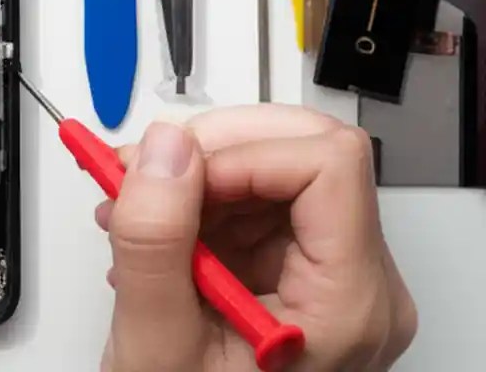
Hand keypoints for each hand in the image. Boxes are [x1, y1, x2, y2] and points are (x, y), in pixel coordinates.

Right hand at [96, 105, 416, 371]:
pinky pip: (259, 198)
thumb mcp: (156, 342)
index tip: (170, 174)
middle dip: (209, 154)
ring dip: (193, 177)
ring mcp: (334, 278)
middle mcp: (360, 286)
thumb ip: (156, 243)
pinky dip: (198, 200)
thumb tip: (166, 150)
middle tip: (141, 178)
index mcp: (347, 306)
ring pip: (276, 168)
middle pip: (305, 155)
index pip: (326, 166)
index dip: (238, 153)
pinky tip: (156, 233)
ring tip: (133, 212)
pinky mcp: (303, 271)